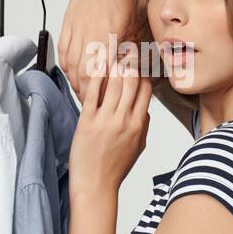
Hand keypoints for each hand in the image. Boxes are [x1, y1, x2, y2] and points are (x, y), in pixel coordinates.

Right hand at [60, 0, 137, 103]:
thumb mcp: (133, 25)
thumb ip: (129, 50)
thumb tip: (131, 71)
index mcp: (108, 39)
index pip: (100, 77)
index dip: (101, 94)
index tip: (106, 104)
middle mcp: (89, 38)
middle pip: (83, 77)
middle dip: (87, 94)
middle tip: (94, 104)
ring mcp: (75, 32)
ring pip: (71, 67)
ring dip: (76, 83)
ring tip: (83, 93)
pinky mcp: (67, 26)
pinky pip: (63, 53)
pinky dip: (67, 67)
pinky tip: (73, 73)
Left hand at [69, 48, 151, 195]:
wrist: (96, 186)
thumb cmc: (114, 169)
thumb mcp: (138, 147)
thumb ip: (143, 126)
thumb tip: (144, 109)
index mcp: (138, 124)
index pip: (145, 90)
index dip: (143, 72)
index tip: (139, 61)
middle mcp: (124, 120)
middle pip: (131, 82)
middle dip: (130, 62)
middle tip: (127, 47)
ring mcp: (105, 120)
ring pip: (113, 84)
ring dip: (113, 64)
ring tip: (112, 50)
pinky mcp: (87, 122)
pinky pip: (92, 93)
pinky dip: (95, 76)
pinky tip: (95, 64)